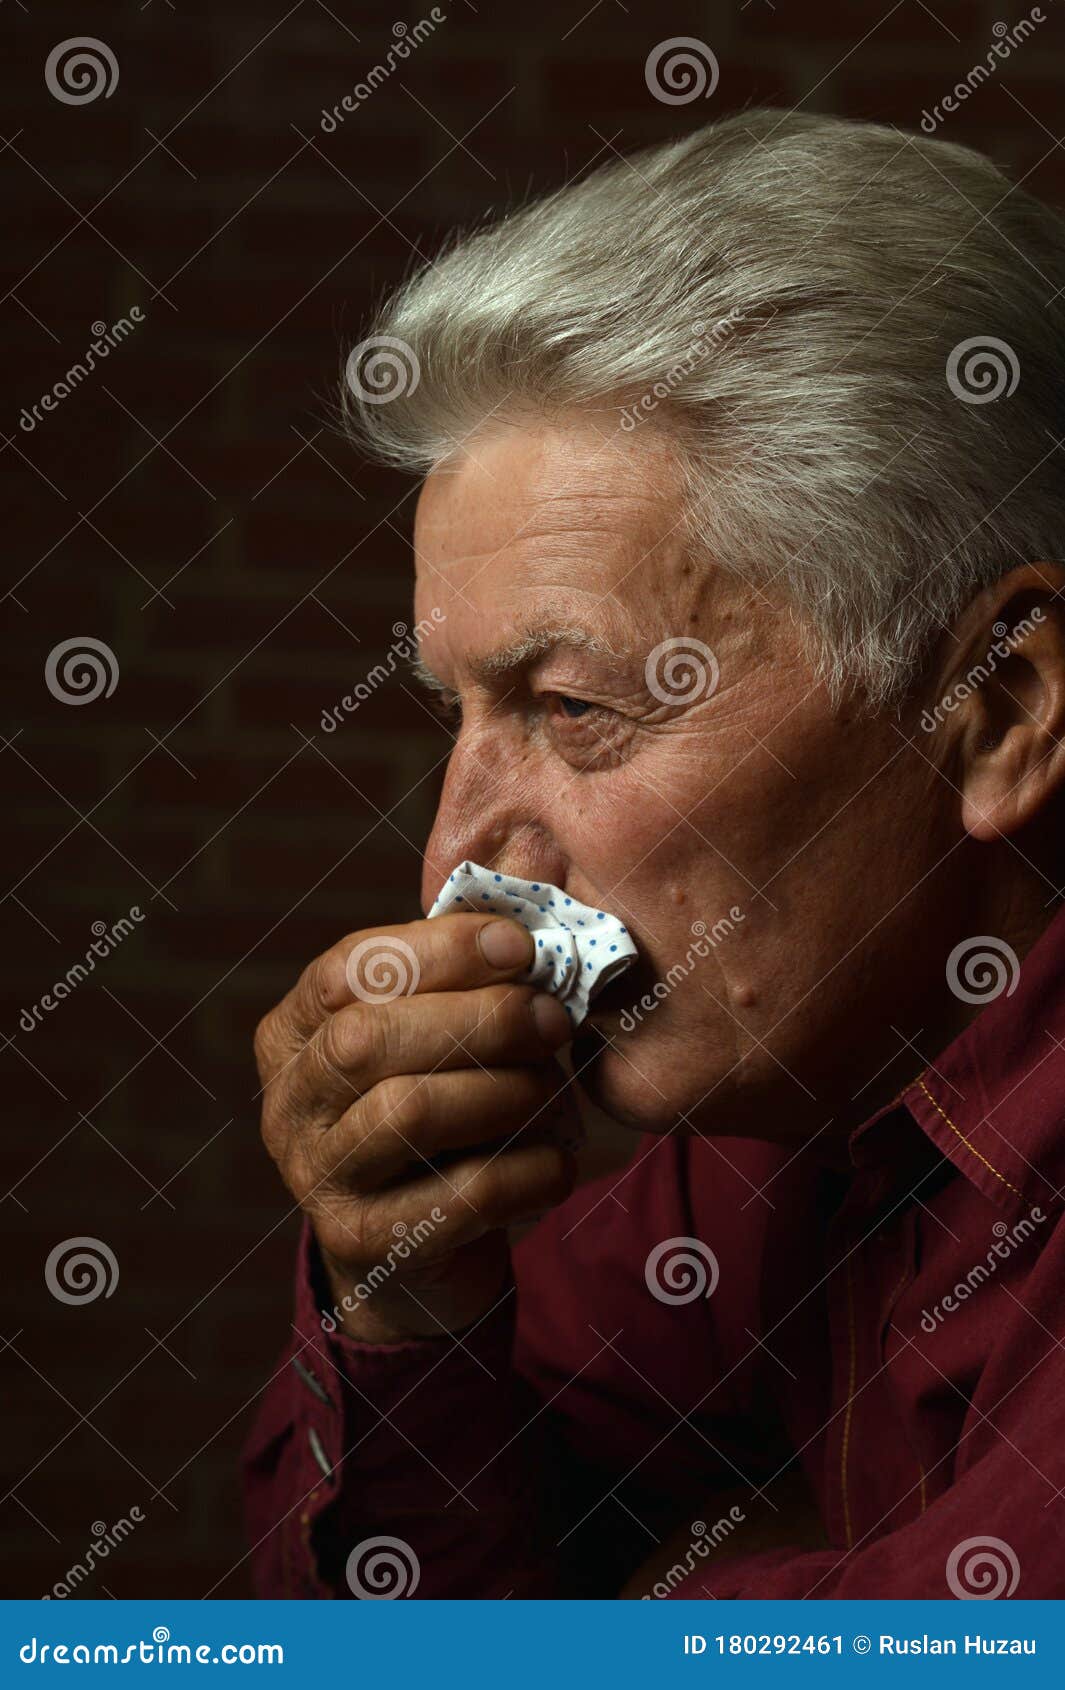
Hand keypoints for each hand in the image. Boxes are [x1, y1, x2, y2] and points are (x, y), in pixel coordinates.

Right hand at [254, 913, 579, 1341]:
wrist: (420, 1255)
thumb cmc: (441, 1115)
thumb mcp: (433, 1039)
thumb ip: (458, 983)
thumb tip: (534, 913)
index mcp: (293, 1031)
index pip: (349, 968)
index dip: (439, 950)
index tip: (520, 946)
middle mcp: (287, 1102)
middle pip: (370, 1039)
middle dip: (479, 1018)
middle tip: (554, 1018)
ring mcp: (314, 1178)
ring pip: (407, 1111)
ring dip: (501, 1090)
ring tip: (551, 1087)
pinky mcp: (362, 1245)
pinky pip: (456, 1197)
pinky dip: (525, 1170)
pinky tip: (559, 1161)